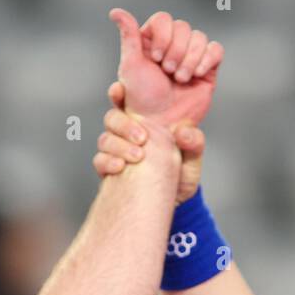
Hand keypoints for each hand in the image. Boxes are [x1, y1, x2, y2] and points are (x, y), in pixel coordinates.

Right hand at [94, 81, 206, 203]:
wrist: (171, 204)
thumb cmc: (182, 175)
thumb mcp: (193, 158)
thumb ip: (194, 142)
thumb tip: (183, 132)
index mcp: (146, 122)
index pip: (127, 101)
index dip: (119, 93)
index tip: (119, 90)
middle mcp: (127, 133)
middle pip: (112, 118)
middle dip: (124, 125)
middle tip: (142, 138)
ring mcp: (116, 151)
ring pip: (105, 139)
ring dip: (119, 145)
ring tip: (138, 157)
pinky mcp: (109, 170)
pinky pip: (99, 161)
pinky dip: (108, 162)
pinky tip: (120, 167)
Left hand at [109, 8, 223, 132]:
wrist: (161, 125)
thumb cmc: (142, 99)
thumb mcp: (130, 65)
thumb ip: (128, 36)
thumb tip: (115, 11)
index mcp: (152, 41)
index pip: (164, 19)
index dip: (163, 36)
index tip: (156, 59)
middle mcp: (172, 46)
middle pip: (183, 26)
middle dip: (176, 51)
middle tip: (167, 72)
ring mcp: (191, 57)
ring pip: (200, 37)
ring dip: (190, 59)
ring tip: (180, 79)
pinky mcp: (207, 69)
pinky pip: (216, 49)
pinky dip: (207, 59)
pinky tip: (197, 74)